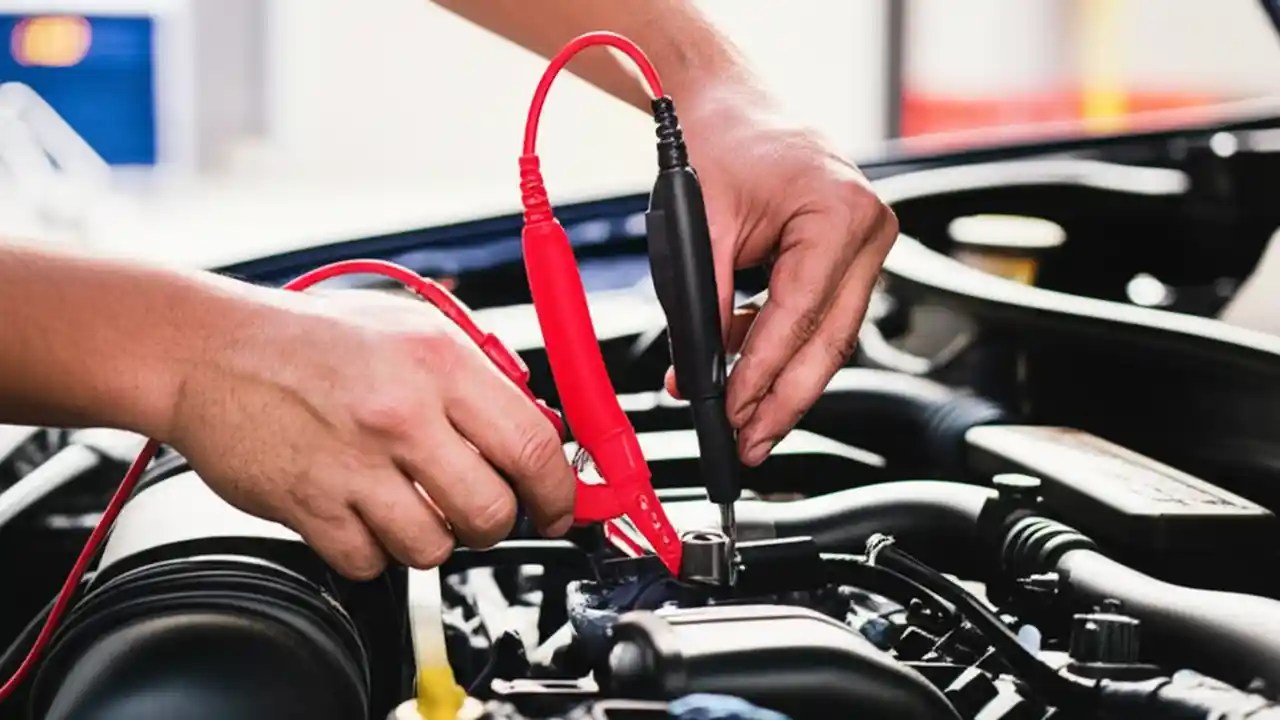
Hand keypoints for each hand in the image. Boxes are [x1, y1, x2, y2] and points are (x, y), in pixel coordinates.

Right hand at [163, 288, 575, 579]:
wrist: (209, 351)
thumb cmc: (311, 337)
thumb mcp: (412, 326)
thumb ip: (480, 375)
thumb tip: (540, 426)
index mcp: (438, 363)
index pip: (533, 445)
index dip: (559, 489)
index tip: (561, 506)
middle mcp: (401, 414)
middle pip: (492, 511)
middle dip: (497, 521)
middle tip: (481, 508)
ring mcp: (354, 465)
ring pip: (435, 547)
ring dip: (432, 536)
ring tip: (410, 502)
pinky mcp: (310, 507)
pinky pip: (371, 562)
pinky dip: (373, 549)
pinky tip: (361, 510)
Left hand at [665, 83, 898, 465]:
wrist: (729, 107)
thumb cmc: (719, 144)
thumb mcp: (700, 228)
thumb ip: (703, 303)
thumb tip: (698, 374)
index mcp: (838, 212)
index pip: (799, 316)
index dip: (762, 374)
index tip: (731, 412)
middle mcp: (867, 229)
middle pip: (828, 342)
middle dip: (783, 400)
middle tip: (748, 443)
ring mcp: (866, 246)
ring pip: (828, 339)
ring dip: (781, 382)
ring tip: (741, 420)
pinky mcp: (850, 259)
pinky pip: (818, 319)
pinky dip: (779, 348)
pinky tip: (744, 373)